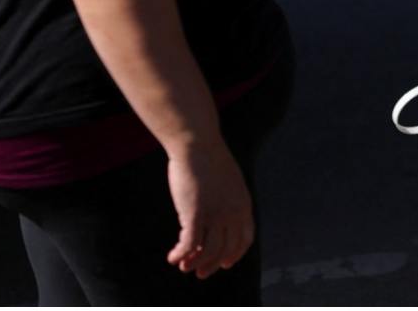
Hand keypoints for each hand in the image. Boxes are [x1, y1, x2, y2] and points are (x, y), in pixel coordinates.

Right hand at [165, 141, 253, 278]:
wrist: (198, 144)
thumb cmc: (209, 159)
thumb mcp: (228, 181)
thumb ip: (228, 200)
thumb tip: (218, 215)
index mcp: (244, 204)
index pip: (245, 239)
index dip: (234, 254)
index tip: (224, 263)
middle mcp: (233, 212)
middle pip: (226, 249)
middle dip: (212, 264)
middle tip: (199, 273)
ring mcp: (215, 214)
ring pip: (208, 250)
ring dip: (194, 262)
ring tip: (183, 266)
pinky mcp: (196, 213)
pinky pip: (189, 243)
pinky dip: (181, 254)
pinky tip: (172, 257)